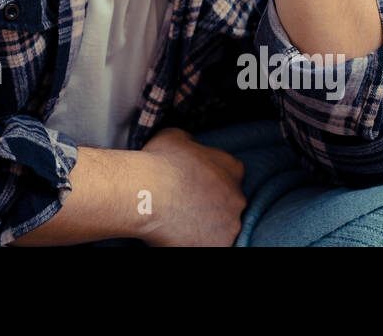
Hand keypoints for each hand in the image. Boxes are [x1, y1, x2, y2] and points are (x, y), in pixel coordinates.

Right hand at [139, 127, 246, 246]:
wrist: (145, 192)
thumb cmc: (158, 162)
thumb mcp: (175, 136)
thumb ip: (191, 143)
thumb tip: (190, 147)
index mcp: (231, 168)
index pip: (231, 173)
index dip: (213, 179)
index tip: (197, 183)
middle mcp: (237, 197)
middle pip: (230, 202)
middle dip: (212, 204)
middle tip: (187, 204)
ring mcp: (230, 224)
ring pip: (222, 226)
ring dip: (207, 225)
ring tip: (181, 222)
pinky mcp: (218, 245)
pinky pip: (212, 244)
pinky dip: (199, 241)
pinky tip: (181, 235)